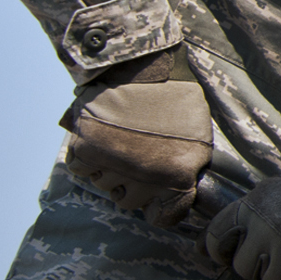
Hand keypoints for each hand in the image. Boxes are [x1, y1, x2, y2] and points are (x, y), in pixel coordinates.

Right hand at [65, 49, 210, 226]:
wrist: (142, 63)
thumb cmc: (177, 93)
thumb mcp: (199, 130)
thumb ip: (191, 162)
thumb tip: (184, 186)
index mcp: (179, 176)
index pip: (166, 217)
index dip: (161, 211)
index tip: (158, 205)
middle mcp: (145, 178)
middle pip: (130, 201)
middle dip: (134, 184)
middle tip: (137, 159)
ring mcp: (113, 167)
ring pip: (104, 185)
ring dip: (110, 170)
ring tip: (120, 143)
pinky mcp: (85, 151)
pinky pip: (81, 168)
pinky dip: (87, 157)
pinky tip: (100, 138)